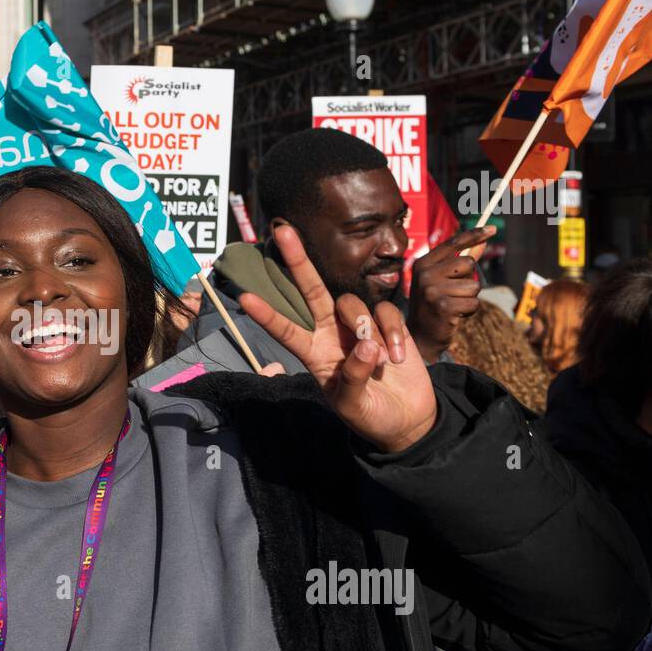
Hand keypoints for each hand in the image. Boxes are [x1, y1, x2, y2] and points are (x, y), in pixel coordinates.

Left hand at [239, 225, 436, 452]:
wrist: (406, 419)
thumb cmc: (370, 415)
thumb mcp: (354, 406)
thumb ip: (353, 378)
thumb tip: (364, 346)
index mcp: (314, 354)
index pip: (286, 330)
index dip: (268, 314)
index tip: (245, 297)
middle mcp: (331, 334)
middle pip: (311, 291)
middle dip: (298, 261)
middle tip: (282, 231)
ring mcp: (358, 327)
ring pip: (353, 304)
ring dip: (367, 329)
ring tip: (381, 363)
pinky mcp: (387, 325)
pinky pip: (386, 313)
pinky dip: (393, 334)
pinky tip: (399, 358)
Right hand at [406, 226, 494, 361]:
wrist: (421, 337)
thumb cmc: (435, 306)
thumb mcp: (443, 281)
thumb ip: (460, 261)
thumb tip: (482, 243)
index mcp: (423, 264)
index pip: (453, 244)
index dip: (474, 235)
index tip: (492, 229)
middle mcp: (425, 274)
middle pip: (468, 263)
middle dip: (469, 279)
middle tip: (455, 293)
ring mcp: (432, 290)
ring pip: (473, 285)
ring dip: (470, 298)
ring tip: (454, 305)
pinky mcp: (443, 306)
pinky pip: (473, 302)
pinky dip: (469, 310)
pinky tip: (455, 315)